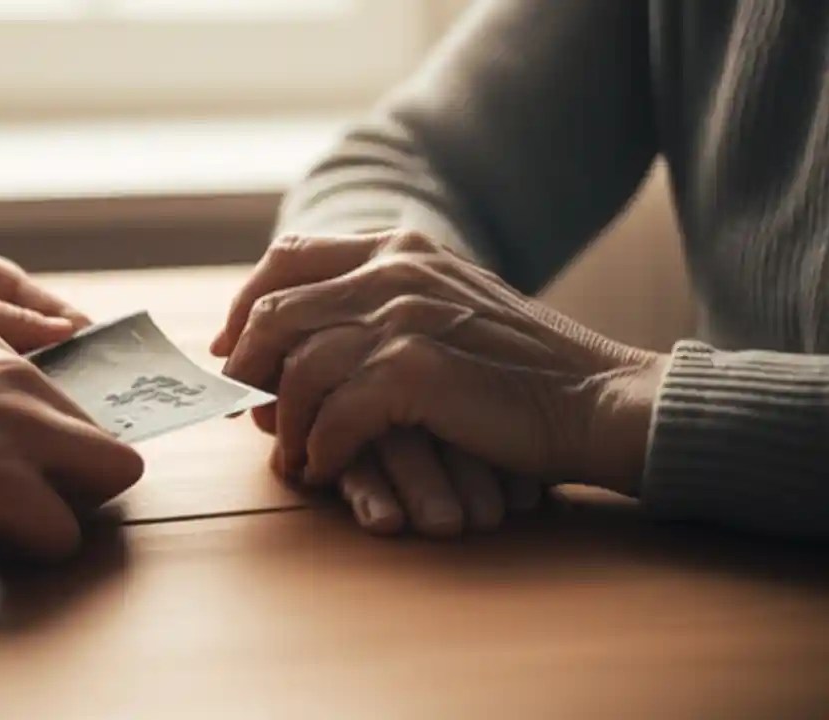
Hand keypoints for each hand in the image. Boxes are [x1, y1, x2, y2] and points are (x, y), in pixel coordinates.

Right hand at [0, 328, 143, 573]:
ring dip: (69, 510)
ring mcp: (17, 428)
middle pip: (106, 439)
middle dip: (79, 481)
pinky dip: (39, 550)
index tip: (26, 474)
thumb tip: (0, 447)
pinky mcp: (6, 485)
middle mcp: (16, 377)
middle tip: (29, 508)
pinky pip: (65, 533)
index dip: (54, 449)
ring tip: (14, 528)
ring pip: (112, 475)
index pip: (69, 401)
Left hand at [215, 231, 666, 534]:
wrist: (597, 398)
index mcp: (399, 247)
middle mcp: (394, 271)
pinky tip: (326, 468)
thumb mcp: (451, 304)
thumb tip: (308, 336)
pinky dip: (320, 449)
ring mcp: (405, 317)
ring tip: (294, 454)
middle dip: (247, 370)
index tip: (231, 349)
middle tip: (246, 411)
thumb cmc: (522, 367)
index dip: (244, 304)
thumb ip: (386, 300)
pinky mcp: (416, 371)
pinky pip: (333, 415)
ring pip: (297, 370)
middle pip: (275, 313)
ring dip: (285, 422)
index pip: (288, 256)